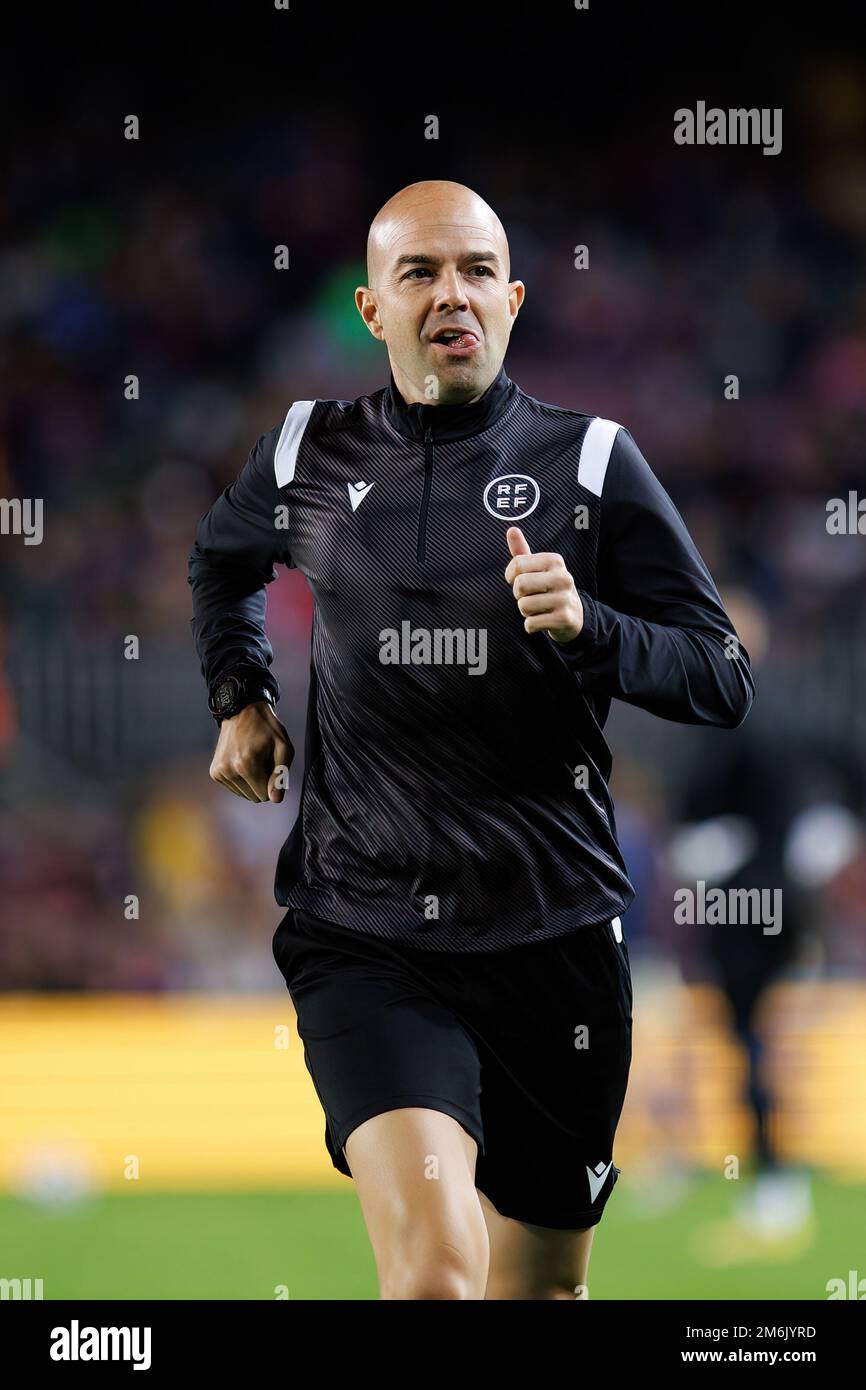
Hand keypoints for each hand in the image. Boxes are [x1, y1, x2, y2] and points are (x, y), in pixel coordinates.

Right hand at [209, 701, 294, 802]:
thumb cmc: (267, 728)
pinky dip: (240, 779)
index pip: (265, 796)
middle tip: (262, 761)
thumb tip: (275, 800)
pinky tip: (241, 761)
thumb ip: (280, 775)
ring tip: (252, 759)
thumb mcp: (283, 748)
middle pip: (253, 797)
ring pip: (243, 794)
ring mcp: (219, 772)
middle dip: (261, 783)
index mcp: (246, 765)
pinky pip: (233, 788)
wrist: (242, 711)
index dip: (272, 783)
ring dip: (251, 781)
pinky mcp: (214, 772)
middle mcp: (229, 770)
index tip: (271, 765)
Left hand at [504, 526, 583, 642]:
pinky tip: (543, 620)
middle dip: (519, 595)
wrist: (574, 615)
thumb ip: (522, 551)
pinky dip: (531, 625)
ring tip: (539, 608)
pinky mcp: (564, 618)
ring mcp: (565, 598)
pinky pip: (531, 624)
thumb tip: (511, 529)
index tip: (519, 580)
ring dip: (526, 612)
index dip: (511, 576)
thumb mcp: (537, 568)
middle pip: (520, 585)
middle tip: (530, 596)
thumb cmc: (548, 588)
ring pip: (524, 606)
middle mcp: (563, 577)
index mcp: (554, 561)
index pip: (517, 565)